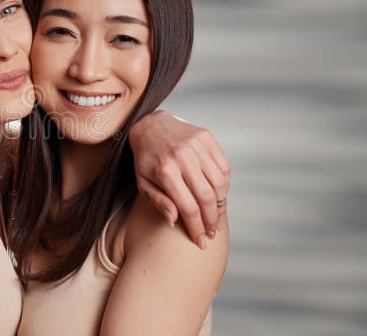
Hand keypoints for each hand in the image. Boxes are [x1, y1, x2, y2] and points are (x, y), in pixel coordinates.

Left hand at [129, 110, 229, 248]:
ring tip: (216, 217)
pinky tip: (219, 195)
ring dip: (221, 204)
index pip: (188, 207)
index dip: (196, 227)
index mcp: (165, 171)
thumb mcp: (142, 182)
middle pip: (206, 197)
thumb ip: (158, 202)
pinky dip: (224, 184)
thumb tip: (174, 221)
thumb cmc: (146, 158)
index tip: (200, 240)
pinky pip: (223, 167)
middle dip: (211, 220)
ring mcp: (197, 146)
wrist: (150, 125)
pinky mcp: (207, 138)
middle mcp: (183, 157)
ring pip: (219, 183)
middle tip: (211, 232)